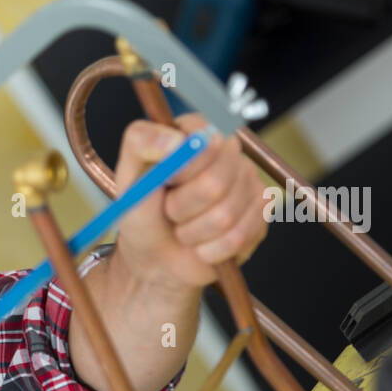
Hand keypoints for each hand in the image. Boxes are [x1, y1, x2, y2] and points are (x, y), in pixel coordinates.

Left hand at [111, 113, 271, 291]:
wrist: (156, 258)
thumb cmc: (143, 214)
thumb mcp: (129, 177)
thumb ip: (142, 144)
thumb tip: (176, 139)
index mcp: (194, 132)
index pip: (204, 138)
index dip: (182, 169)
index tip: (165, 182)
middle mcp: (227, 150)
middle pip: (215, 182)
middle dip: (181, 207)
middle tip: (169, 211)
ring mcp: (248, 178)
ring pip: (225, 215)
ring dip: (193, 232)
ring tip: (184, 229)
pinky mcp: (262, 210)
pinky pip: (239, 235)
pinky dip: (210, 249)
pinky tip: (202, 245)